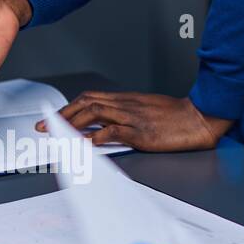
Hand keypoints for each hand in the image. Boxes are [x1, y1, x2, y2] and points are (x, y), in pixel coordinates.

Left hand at [36, 92, 232, 150]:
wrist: (199, 118)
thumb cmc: (176, 117)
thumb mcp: (146, 111)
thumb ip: (124, 115)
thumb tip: (103, 127)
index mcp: (126, 100)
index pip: (90, 98)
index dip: (69, 106)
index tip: (53, 116)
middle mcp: (125, 105)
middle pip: (86, 103)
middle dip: (61, 114)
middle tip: (44, 126)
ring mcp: (131, 117)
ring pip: (93, 113)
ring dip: (71, 123)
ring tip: (55, 133)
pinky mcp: (140, 131)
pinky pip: (111, 132)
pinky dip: (93, 138)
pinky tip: (82, 145)